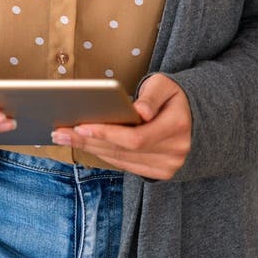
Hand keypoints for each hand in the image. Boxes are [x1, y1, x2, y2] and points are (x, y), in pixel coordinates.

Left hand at [52, 74, 191, 179]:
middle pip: (123, 152)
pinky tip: (85, 145)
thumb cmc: (174, 96)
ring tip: (65, 137)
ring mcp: (168, 166)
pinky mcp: (161, 173)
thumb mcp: (166, 85)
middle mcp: (174, 152)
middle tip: (59, 132)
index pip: (136, 138)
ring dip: (91, 150)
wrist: (197, 117)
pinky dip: (104, 154)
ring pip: (121, 161)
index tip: (80, 127)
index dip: (107, 134)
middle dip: (88, 141)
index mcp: (177, 127)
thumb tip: (139, 111)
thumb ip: (152, 96)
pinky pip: (126, 165)